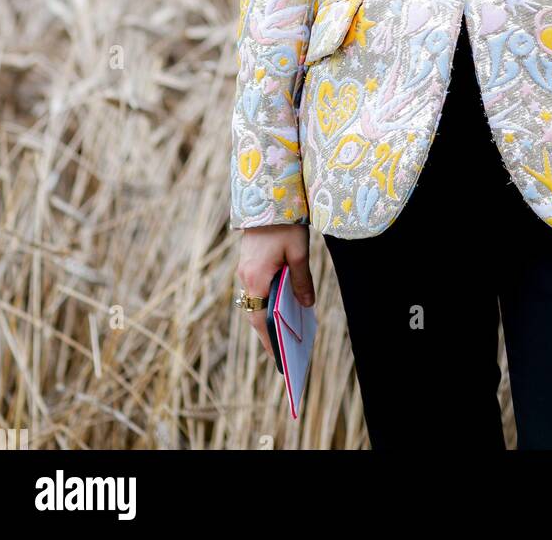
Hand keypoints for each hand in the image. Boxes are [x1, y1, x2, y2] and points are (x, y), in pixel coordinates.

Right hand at [236, 225, 315, 360]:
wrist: (267, 193)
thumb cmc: (285, 224)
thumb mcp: (299, 253)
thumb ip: (302, 281)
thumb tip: (306, 306)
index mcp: (256, 278)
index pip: (260, 319)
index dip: (269, 340)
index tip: (279, 358)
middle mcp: (245, 276)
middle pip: (255, 312)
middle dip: (268, 331)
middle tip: (284, 349)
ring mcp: (244, 268)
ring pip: (254, 300)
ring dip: (266, 314)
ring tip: (286, 328)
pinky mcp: (247, 260)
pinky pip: (255, 287)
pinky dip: (266, 298)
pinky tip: (282, 301)